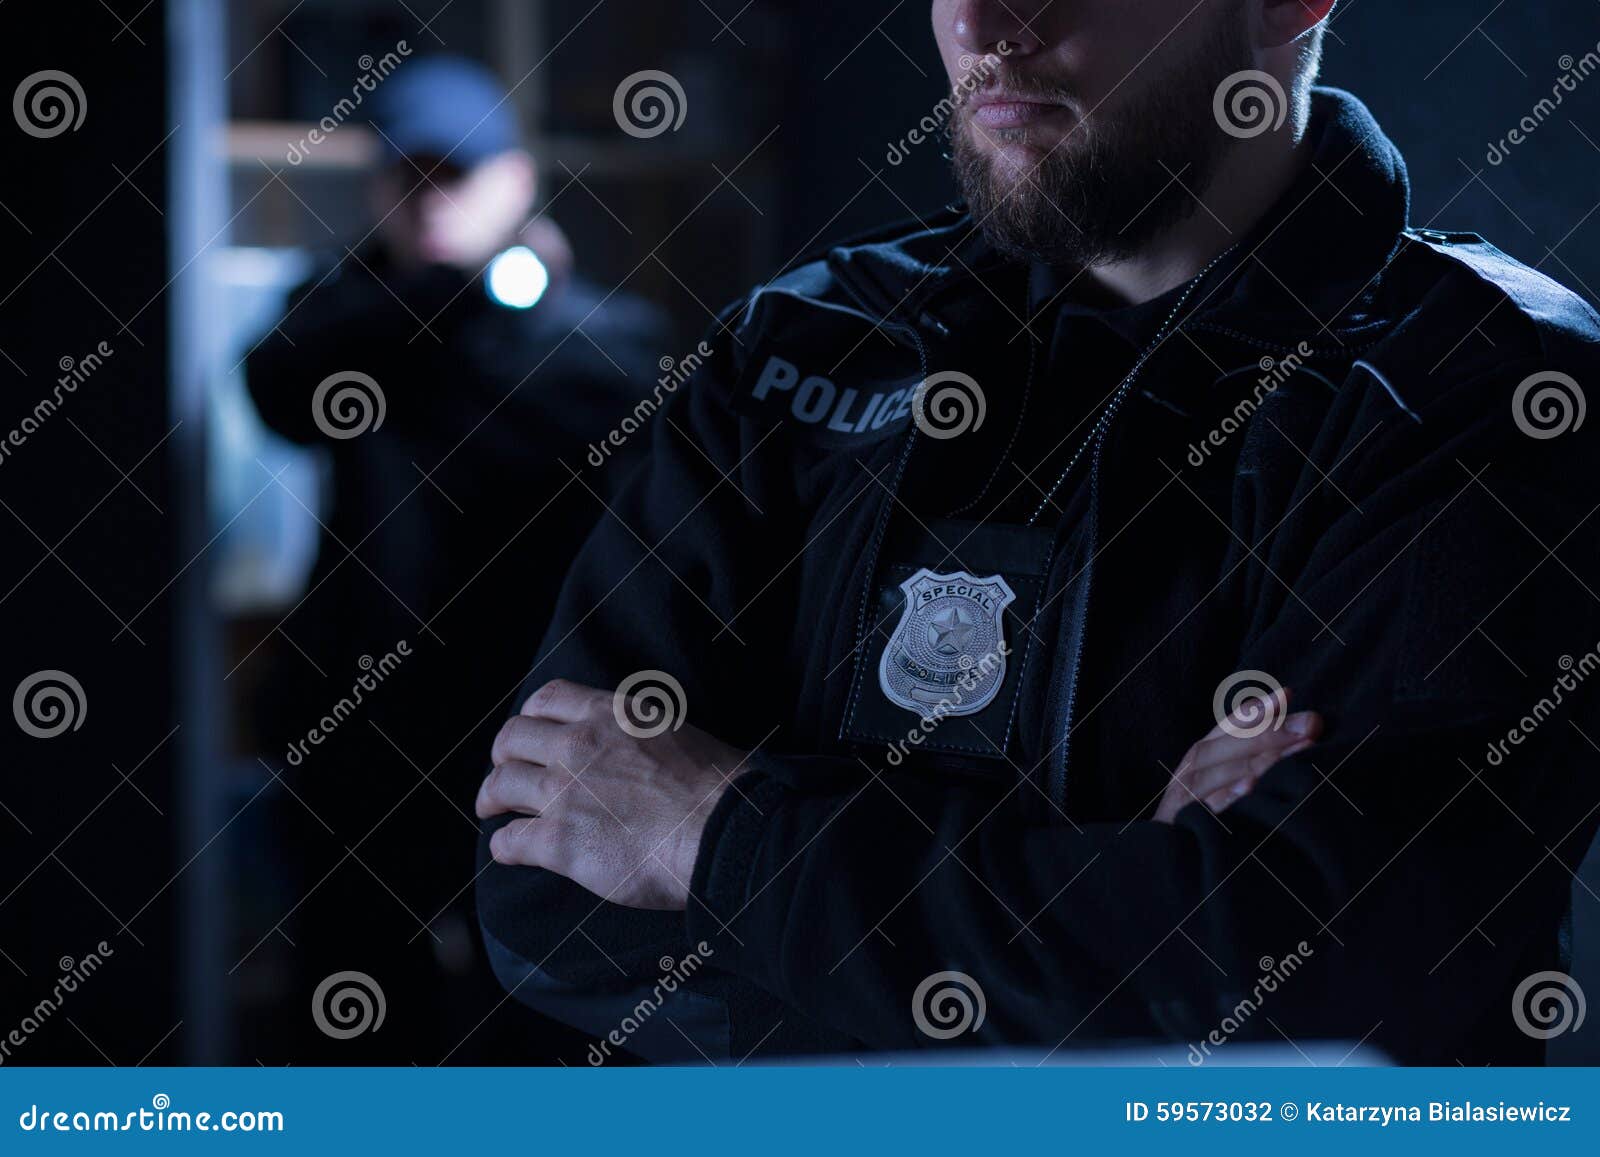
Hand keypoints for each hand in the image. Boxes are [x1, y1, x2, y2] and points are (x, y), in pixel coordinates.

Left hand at [476, 679, 748, 910]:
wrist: (723, 831)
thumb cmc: (719, 788)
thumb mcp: (677, 733)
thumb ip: (640, 734)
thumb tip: (635, 749)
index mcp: (612, 714)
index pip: (548, 698)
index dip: (530, 716)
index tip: (531, 733)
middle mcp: (579, 744)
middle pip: (512, 737)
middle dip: (502, 755)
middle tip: (505, 773)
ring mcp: (564, 791)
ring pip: (501, 785)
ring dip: (491, 797)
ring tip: (492, 809)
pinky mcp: (559, 841)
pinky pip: (510, 839)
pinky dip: (504, 844)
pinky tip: (510, 849)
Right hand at [1154, 688, 1320, 822]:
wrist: (1166, 867)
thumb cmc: (1206, 821)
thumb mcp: (1225, 784)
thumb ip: (1255, 755)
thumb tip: (1309, 725)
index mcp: (1198, 759)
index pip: (1226, 727)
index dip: (1256, 709)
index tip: (1289, 694)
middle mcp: (1187, 774)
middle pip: (1222, 746)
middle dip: (1268, 732)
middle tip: (1310, 725)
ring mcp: (1182, 802)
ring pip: (1216, 774)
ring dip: (1257, 760)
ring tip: (1295, 749)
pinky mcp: (1181, 829)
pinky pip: (1205, 812)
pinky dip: (1226, 799)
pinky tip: (1252, 790)